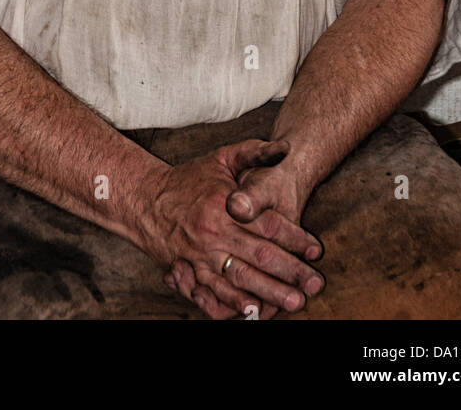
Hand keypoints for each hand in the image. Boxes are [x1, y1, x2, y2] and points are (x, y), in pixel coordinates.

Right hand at [133, 138, 323, 320]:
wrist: (144, 198)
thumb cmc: (189, 178)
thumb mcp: (222, 158)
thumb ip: (255, 152)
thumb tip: (285, 148)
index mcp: (225, 204)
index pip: (268, 224)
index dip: (295, 238)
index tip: (316, 250)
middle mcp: (214, 232)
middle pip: (259, 256)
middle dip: (291, 272)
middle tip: (315, 285)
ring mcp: (199, 255)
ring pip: (240, 279)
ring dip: (269, 293)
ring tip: (293, 302)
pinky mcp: (188, 271)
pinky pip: (213, 293)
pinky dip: (233, 304)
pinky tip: (252, 311)